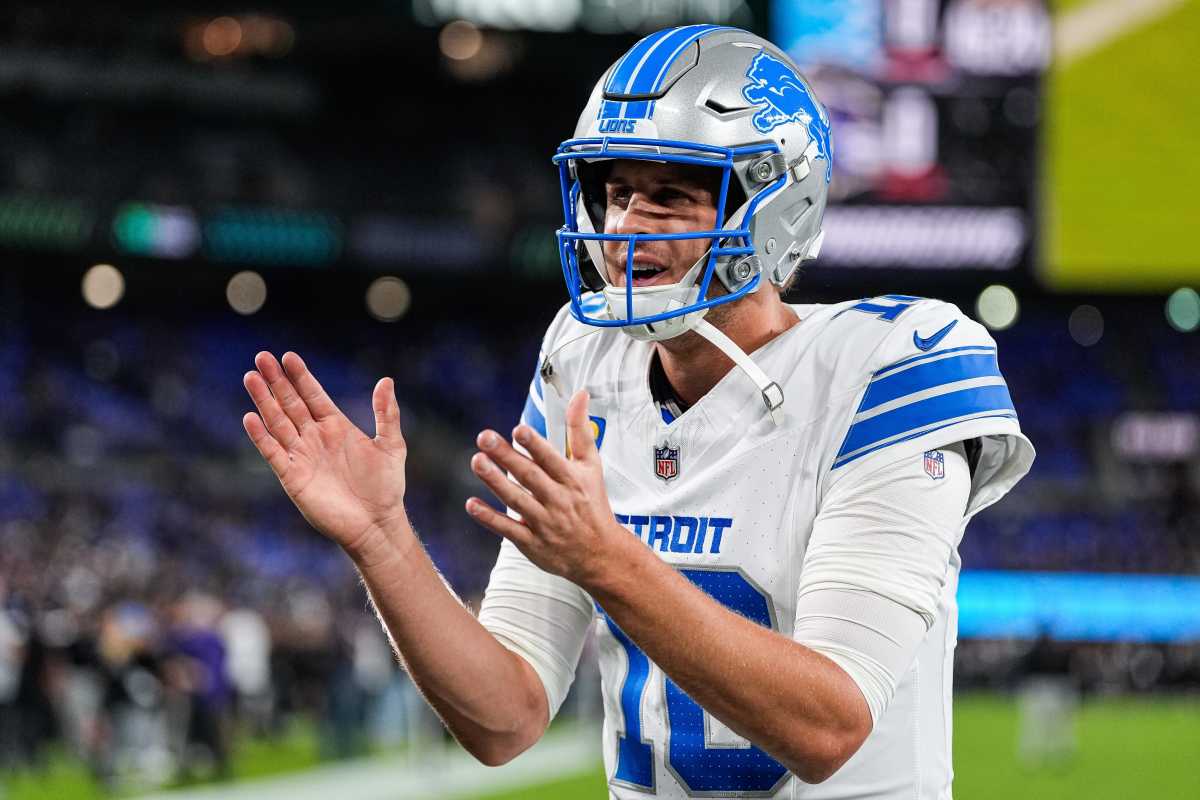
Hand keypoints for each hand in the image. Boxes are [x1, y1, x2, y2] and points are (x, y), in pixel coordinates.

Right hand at [241, 351, 408, 558]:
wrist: (376, 524)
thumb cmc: (386, 487)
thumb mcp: (391, 445)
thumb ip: (386, 414)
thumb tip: (387, 381)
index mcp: (336, 426)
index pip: (313, 395)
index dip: (301, 376)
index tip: (288, 356)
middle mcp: (315, 438)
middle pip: (291, 403)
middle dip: (276, 381)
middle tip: (261, 357)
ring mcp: (302, 456)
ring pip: (278, 422)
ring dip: (264, 401)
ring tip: (251, 377)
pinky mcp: (293, 477)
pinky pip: (273, 453)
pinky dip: (261, 436)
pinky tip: (251, 417)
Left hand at [466, 390, 623, 587]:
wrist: (600, 554)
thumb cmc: (592, 504)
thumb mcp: (591, 466)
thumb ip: (581, 430)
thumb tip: (580, 395)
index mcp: (573, 480)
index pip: (552, 460)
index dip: (535, 445)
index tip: (518, 430)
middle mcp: (558, 501)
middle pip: (530, 477)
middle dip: (507, 457)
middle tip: (485, 437)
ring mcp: (544, 523)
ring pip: (516, 500)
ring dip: (495, 481)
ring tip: (477, 461)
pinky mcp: (531, 542)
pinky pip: (508, 529)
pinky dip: (489, 518)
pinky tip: (471, 504)